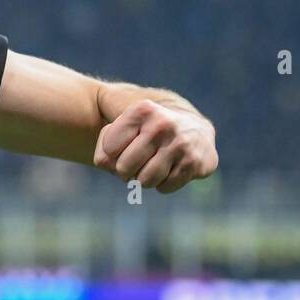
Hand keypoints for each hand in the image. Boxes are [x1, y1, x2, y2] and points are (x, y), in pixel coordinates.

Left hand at [93, 99, 217, 193]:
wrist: (195, 130)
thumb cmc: (147, 132)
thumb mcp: (123, 128)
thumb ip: (103, 147)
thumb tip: (104, 163)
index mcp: (141, 111)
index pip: (109, 148)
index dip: (112, 154)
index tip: (124, 146)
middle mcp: (163, 124)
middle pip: (124, 168)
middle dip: (126, 171)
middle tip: (137, 160)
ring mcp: (181, 143)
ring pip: (144, 181)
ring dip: (144, 180)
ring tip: (153, 165)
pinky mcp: (195, 163)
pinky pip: (164, 188)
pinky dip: (162, 184)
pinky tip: (171, 168)